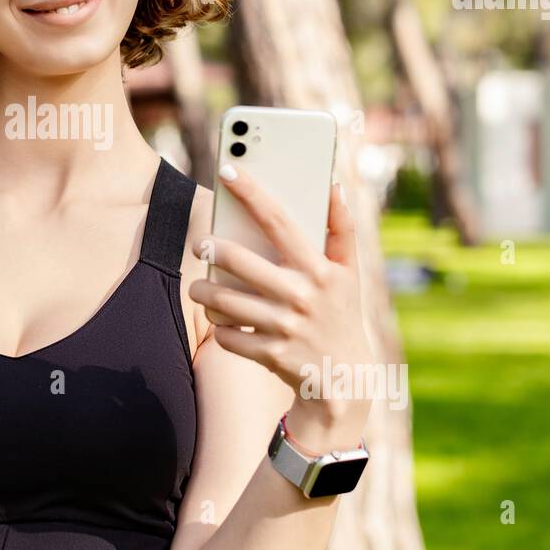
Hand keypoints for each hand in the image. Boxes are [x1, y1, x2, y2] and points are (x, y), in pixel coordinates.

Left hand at [188, 166, 374, 445]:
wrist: (346, 380)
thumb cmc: (340, 315)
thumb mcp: (349, 274)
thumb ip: (341, 229)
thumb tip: (334, 185)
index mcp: (320, 269)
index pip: (279, 220)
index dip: (252, 192)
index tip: (228, 169)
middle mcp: (301, 295)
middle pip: (238, 261)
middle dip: (211, 250)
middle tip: (201, 246)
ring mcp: (285, 327)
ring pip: (224, 302)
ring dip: (204, 294)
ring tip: (200, 290)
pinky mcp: (270, 354)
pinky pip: (227, 336)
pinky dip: (220, 329)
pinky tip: (224, 324)